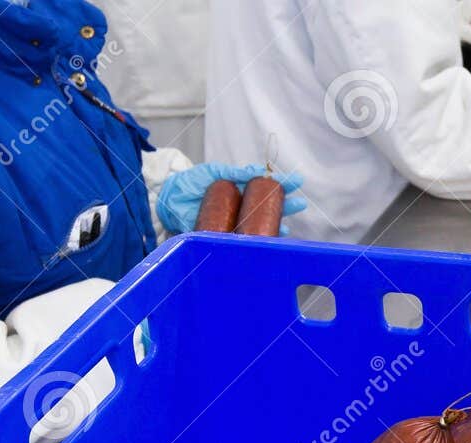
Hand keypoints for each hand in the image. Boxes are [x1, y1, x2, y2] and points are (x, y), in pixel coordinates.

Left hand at [156, 164, 308, 235]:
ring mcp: (234, 222)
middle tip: (301, 204)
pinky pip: (246, 239)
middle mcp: (240, 207)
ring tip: (288, 226)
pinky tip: (269, 240)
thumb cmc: (190, 183)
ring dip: (275, 226)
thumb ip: (235, 173)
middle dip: (285, 206)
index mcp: (239, 190)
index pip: (265, 187)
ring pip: (260, 225)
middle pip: (267, 208)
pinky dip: (259, 241)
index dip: (281, 185)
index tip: (297, 181)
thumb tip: (257, 171)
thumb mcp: (214, 173)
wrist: (169, 199)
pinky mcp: (226, 235)